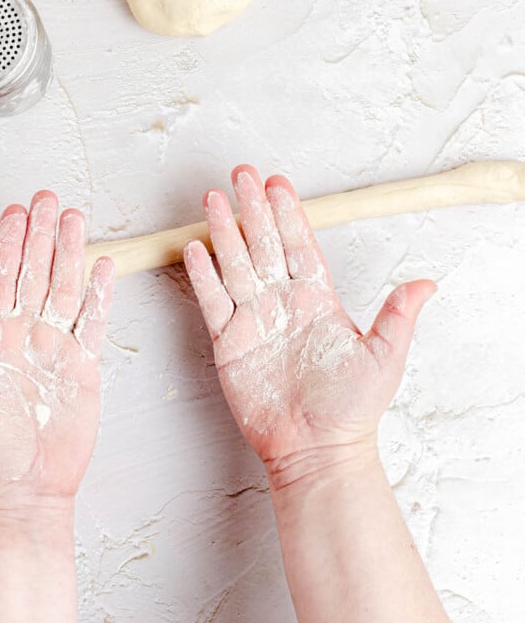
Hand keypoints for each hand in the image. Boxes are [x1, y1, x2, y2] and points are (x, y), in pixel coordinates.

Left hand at [0, 192, 114, 511]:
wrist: (21, 495)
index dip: (5, 247)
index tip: (12, 214)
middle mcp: (23, 337)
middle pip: (33, 274)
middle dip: (38, 235)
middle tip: (44, 198)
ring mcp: (54, 349)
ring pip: (64, 288)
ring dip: (68, 252)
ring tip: (72, 217)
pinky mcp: (83, 367)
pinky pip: (93, 322)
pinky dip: (100, 294)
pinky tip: (101, 265)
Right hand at [183, 166, 434, 484]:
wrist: (316, 449)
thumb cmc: (351, 408)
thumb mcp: (384, 358)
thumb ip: (398, 317)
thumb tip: (426, 282)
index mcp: (317, 299)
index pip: (300, 245)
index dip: (289, 213)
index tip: (277, 183)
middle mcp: (282, 302)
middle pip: (263, 244)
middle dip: (253, 208)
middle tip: (241, 174)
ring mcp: (253, 320)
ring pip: (235, 264)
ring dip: (224, 231)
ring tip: (213, 199)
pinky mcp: (229, 343)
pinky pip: (213, 302)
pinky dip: (203, 275)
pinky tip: (196, 248)